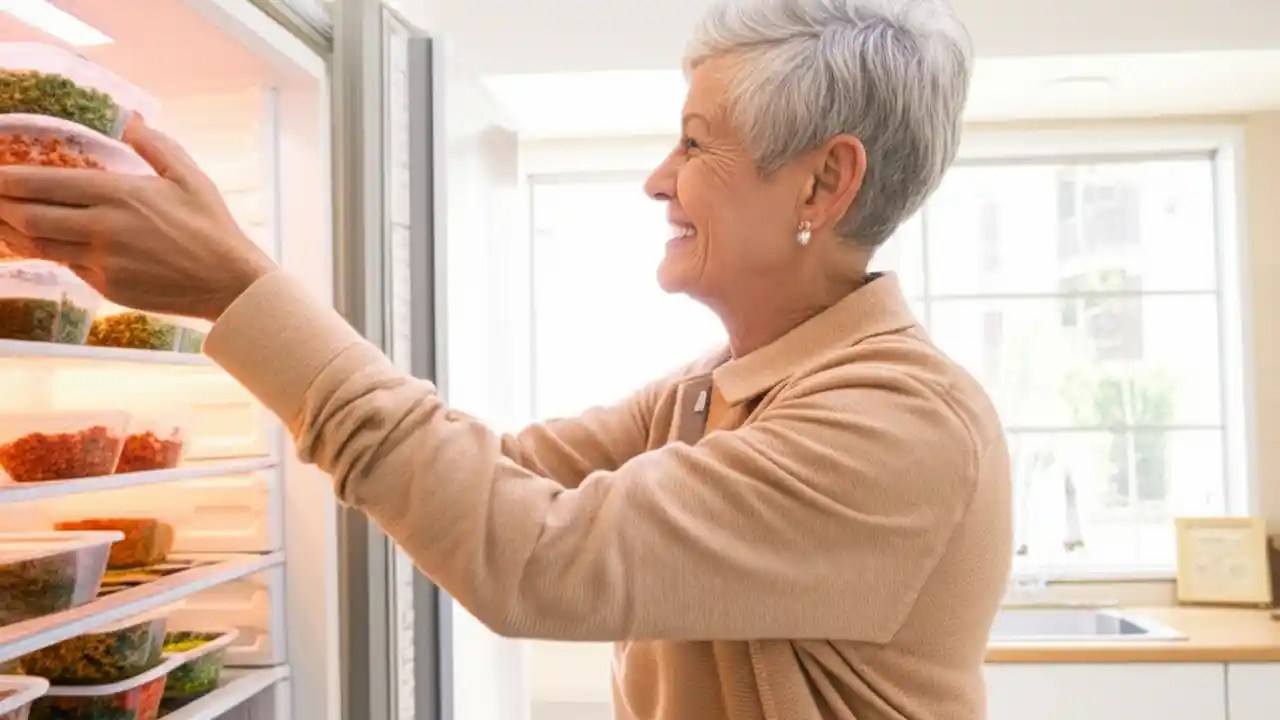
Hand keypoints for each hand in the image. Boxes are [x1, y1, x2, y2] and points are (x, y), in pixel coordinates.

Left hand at [0, 117, 276, 320]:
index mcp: (119, 194)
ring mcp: (102, 261)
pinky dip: (47, 252)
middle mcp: (103, 228)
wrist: (229, 282)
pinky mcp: (107, 286)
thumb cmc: (212, 226)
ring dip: (12, 231)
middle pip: (28, 216)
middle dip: (0, 206)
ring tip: (1, 220)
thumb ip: (155, 145)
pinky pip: (66, 265)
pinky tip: (41, 243)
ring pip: (38, 245)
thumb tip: (130, 119)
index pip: (44, 184)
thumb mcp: (190, 176)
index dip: (8, 179)